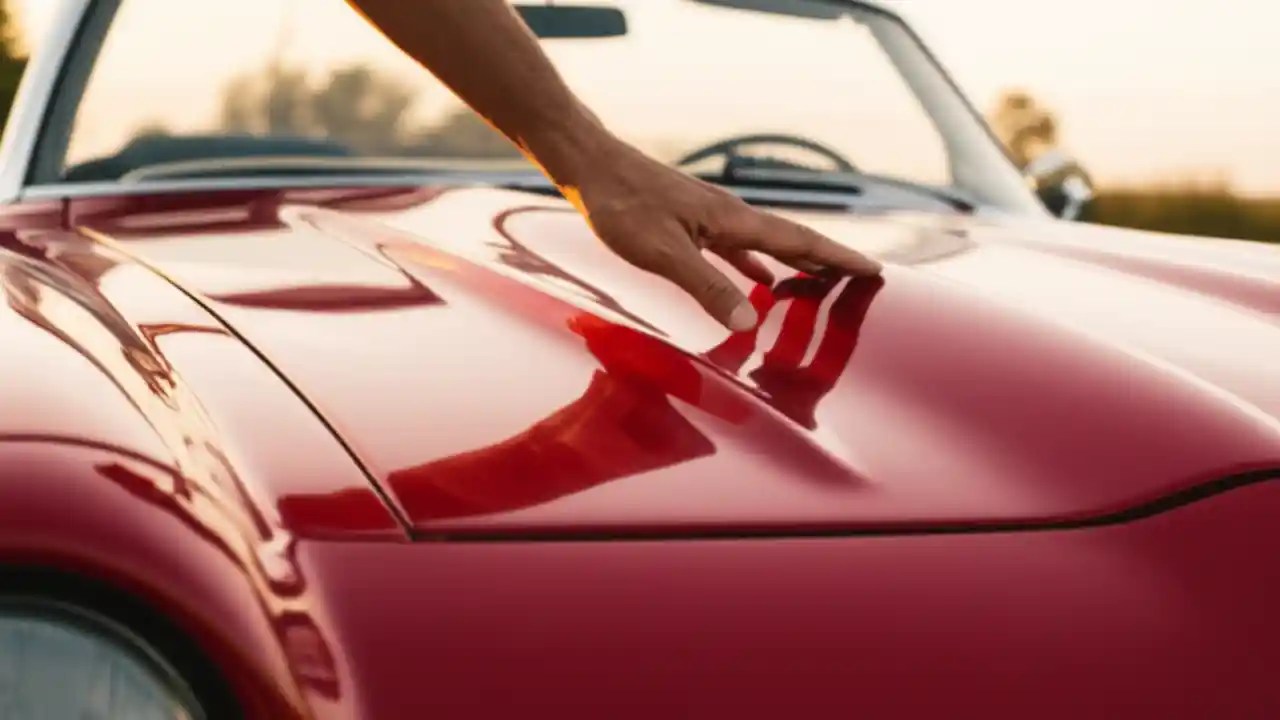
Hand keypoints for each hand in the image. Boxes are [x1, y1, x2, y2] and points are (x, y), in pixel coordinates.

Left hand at [565, 140, 881, 330]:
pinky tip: (760, 281)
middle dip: (827, 261)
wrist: (592, 166)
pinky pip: (737, 249)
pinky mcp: (690, 223)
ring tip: (822, 283)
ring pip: (766, 245)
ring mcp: (711, 219)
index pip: (798, 241)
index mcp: (733, 221)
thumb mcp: (665, 254)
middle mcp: (730, 217)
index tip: (874, 270)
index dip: (836, 258)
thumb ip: (709, 287)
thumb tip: (752, 321)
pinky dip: (757, 265)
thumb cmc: (624, 206)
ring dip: (796, 263)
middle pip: (791, 241)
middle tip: (863, 277)